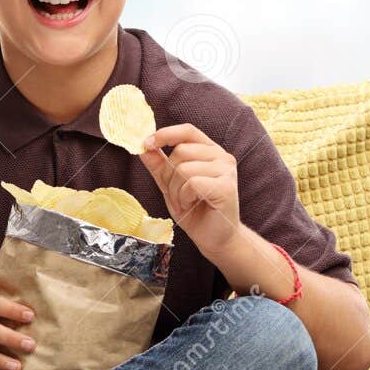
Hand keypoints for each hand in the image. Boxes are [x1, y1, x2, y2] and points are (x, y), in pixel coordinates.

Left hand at [139, 122, 241, 260]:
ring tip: (184, 202)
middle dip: (168, 176)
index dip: (165, 134)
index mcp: (210, 151)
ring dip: (176, 190)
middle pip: (181, 152)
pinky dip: (184, 197)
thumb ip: (159, 164)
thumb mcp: (170, 185)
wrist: (214, 238)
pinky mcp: (226, 187)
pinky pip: (192, 183)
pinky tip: (191, 205)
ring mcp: (226, 171)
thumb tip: (143, 146)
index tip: (147, 144)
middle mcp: (222, 157)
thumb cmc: (195, 211)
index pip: (187, 131)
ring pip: (184, 168)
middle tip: (174, 194)